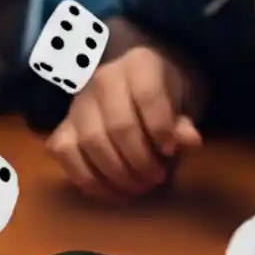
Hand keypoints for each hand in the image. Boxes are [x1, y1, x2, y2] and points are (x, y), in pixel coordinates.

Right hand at [46, 44, 204, 201]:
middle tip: (156, 178)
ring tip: (138, 187)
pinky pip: (65, 153)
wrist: (140, 85)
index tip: (170, 151)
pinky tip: (111, 191)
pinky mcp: (64, 126)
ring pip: (90, 142)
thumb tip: (190, 141)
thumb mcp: (186, 100)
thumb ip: (184, 121)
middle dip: (139, 160)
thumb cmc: (168, 94)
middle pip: (118, 125)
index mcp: (139, 63)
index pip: (147, 95)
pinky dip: (86, 178)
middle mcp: (104, 78)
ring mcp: (79, 103)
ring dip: (116, 174)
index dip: (160, 129)